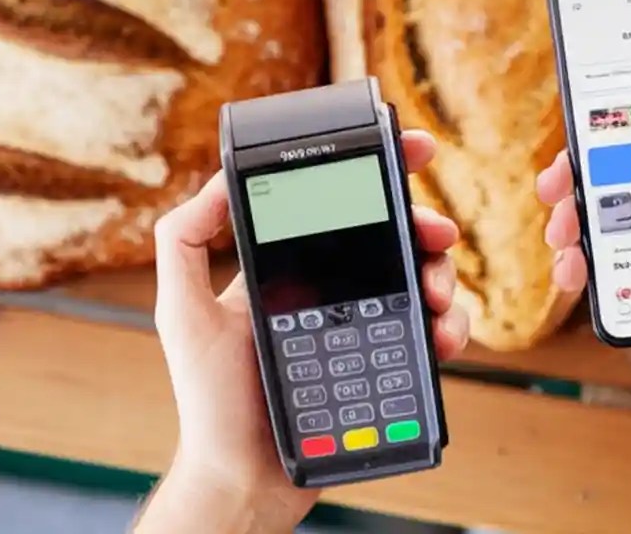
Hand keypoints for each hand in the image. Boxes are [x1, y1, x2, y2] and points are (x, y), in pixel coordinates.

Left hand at [139, 130, 469, 532]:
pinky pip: (427, 335)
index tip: (410, 151)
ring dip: (442, 277)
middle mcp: (329, 293)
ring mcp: (359, 328)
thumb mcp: (182, 312)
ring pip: (420, 282)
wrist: (246, 478)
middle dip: (424, 226)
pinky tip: (442, 337)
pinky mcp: (384, 367)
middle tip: (438, 234)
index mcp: (289, 270)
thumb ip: (183, 242)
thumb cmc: (209, 402)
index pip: (333, 208)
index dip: (374, 176)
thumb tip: (217, 180)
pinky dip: (448, 328)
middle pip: (390, 240)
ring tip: (439, 296)